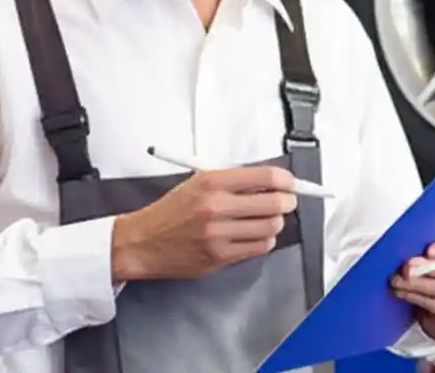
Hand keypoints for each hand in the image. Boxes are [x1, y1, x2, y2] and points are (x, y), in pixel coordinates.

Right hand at [110, 166, 297, 281]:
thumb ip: (234, 181)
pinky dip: (264, 240)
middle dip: (287, 202)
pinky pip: (260, 247)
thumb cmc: (171, 211)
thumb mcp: (198, 183)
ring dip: (275, 222)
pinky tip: (255, 235)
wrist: (143, 242)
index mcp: (212, 181)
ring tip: (267, 219)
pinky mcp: (219, 256)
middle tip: (286, 202)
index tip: (291, 184)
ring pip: (271, 227)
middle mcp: (216, 206)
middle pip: (274, 203)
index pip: (265, 177)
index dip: (286, 180)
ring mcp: (218, 234)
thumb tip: (272, 182)